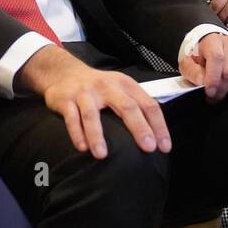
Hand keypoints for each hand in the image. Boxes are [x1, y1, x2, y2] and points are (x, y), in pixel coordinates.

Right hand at [18, 45, 170, 159]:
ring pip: (91, 114)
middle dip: (139, 128)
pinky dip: (77, 133)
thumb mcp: (119, 88)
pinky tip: (82, 148)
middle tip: (148, 147)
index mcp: (125, 85)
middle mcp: (107, 86)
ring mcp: (85, 93)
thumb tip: (154, 136)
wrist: (63, 72)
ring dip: (97, 135)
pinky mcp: (66, 100)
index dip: (158, 126)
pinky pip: (71, 118)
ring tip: (102, 155)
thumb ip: (135, 105)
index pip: (148, 105)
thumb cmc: (97, 87)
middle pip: (126, 107)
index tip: (164, 146)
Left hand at [179, 32, 227, 101]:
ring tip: (224, 86)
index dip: (213, 78)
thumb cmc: (201, 57)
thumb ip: (192, 72)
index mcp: (214, 40)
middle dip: (221, 89)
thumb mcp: (188, 63)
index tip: (209, 93)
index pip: (217, 58)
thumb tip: (202, 81)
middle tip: (213, 96)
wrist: (213, 49)